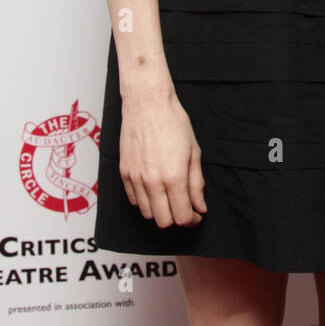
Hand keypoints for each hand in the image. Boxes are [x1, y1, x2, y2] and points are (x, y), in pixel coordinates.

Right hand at [118, 90, 206, 227]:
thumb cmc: (173, 122)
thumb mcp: (194, 152)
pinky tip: (155, 189)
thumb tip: (200, 206)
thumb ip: (196, 183)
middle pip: (163, 221)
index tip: (196, 216)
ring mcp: (135, 179)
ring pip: (146, 213)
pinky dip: (145, 201)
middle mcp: (152, 182)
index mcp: (174, 177)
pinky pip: (133, 200)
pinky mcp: (124, 173)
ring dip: (160, 211)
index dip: (192, 221)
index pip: (182, 217)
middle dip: (177, 219)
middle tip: (185, 209)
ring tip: (170, 197)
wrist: (148, 104)